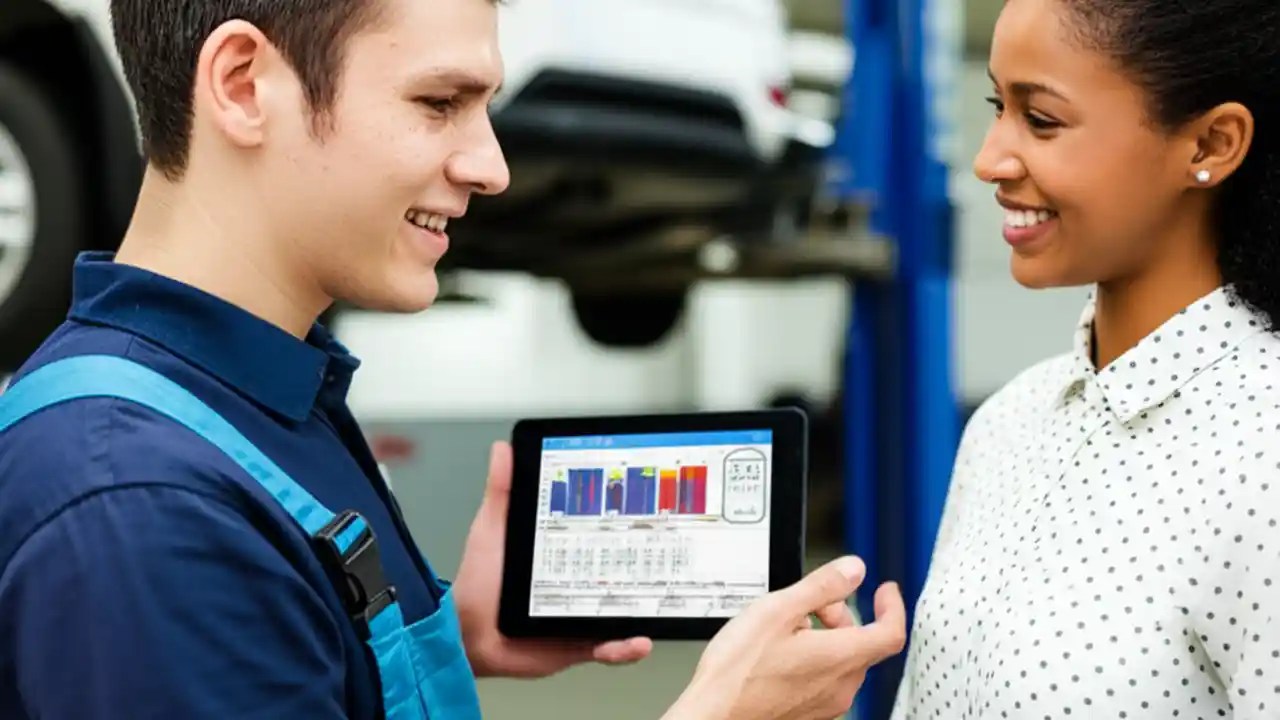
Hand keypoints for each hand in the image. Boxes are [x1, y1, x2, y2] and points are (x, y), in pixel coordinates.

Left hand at [452, 441, 652, 677]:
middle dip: (644, 564)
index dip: (623, 520)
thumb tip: (503, 449)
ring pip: (623, 610)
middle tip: (664, 553)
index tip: (644, 504)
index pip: (599, 532)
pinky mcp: (578, 644)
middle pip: (620, 570)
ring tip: (660, 600)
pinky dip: (626, 648)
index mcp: (561, 552)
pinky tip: (639, 641)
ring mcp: (580, 613)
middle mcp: (576, 581)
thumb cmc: (477, 583)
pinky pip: (609, 648)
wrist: (465, 636)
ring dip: (645, 608)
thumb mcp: (492, 529)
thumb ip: (502, 492)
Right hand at [663, 556, 905, 719]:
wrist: (714, 715)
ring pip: (843, 662)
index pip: (890, 632)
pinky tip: (782, 653)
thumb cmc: (738, 671)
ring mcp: (826, 704)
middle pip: (863, 644)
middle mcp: (840, 686)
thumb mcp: (778, 610)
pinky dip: (816, 660)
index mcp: (840, 657)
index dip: (892, 607)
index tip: (884, 591)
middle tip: (814, 605)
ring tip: (790, 628)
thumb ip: (822, 586)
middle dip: (844, 617)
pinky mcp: (809, 714)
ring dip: (828, 638)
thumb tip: (853, 570)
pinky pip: (826, 681)